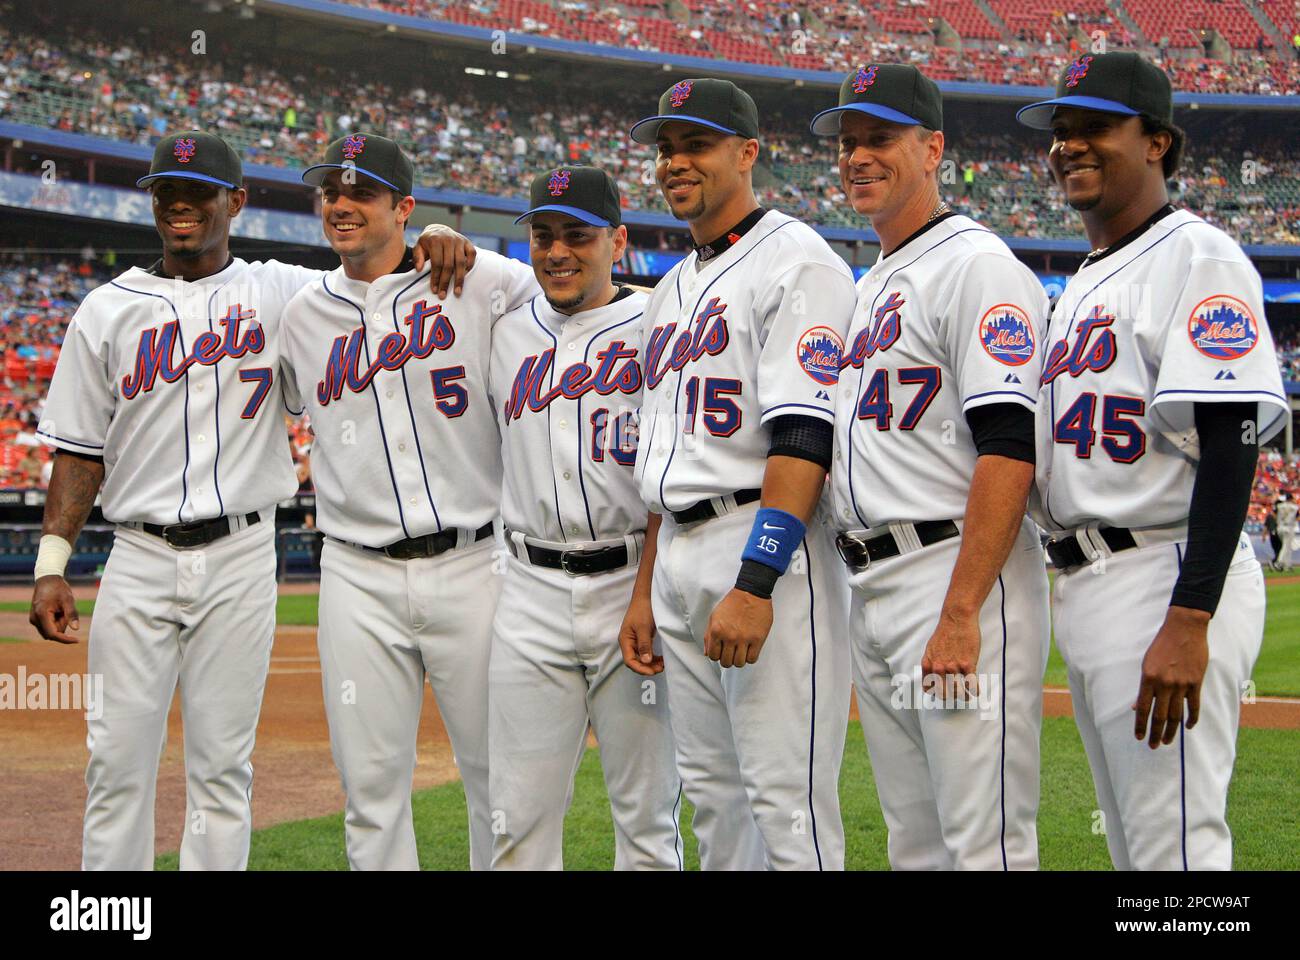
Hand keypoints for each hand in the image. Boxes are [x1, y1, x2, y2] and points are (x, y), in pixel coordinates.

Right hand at [30, 575, 80, 643]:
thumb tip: (76, 628)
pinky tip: (58, 610)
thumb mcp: (68, 600)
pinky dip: (56, 621)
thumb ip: (72, 614)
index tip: (77, 640)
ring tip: (61, 609)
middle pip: (53, 633)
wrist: (47, 580)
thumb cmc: (58, 588)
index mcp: (41, 614)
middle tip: (66, 611)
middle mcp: (34, 619)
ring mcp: (34, 620)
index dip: (65, 639)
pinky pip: (49, 626)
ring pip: (51, 630)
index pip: (53, 634)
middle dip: (63, 626)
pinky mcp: (36, 619)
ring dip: (60, 623)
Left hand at [412, 224, 475, 297]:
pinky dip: (469, 266)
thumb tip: (419, 269)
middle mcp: (448, 239)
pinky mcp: (467, 242)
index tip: (434, 290)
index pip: (436, 263)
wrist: (439, 229)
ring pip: (461, 263)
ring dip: (459, 279)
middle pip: (449, 265)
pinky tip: (465, 276)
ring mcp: (459, 240)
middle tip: (443, 295)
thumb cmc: (428, 243)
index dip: (435, 278)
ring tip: (457, 292)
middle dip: (446, 282)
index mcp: (435, 240)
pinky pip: (472, 255)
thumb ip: (417, 257)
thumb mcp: (418, 246)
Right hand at [618, 595, 662, 675]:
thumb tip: (646, 661)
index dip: (640, 668)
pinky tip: (660, 659)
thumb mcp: (644, 627)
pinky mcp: (642, 639)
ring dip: (650, 664)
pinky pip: (645, 652)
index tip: (652, 671)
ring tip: (662, 665)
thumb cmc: (643, 609)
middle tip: (660, 669)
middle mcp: (628, 642)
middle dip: (646, 667)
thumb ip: (644, 644)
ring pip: (641, 658)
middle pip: (635, 661)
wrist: (646, 596)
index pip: (629, 660)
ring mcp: (635, 641)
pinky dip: (652, 657)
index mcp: (625, 640)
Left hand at [703, 588, 773, 667]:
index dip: (717, 655)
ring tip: (740, 652)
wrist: (751, 592)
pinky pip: (752, 658)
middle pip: (726, 662)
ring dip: (739, 660)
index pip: (713, 656)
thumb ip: (708, 636)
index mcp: (717, 631)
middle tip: (731, 653)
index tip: (721, 652)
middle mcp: (730, 636)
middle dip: (727, 659)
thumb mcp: (714, 616)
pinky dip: (749, 658)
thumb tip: (707, 653)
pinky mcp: (758, 639)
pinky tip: (749, 650)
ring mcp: (744, 639)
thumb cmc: (732, 603)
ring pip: (739, 663)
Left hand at [920, 609, 980, 699]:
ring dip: (963, 696)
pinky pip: (971, 683)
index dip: (935, 693)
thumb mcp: (931, 648)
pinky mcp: (968, 663)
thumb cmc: (945, 632)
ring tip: (967, 696)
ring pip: (957, 690)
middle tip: (955, 696)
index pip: (928, 687)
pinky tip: (976, 692)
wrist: (957, 618)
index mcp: (929, 663)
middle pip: (942, 693)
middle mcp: (939, 667)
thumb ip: (931, 662)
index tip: (942, 693)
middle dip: (949, 697)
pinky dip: (974, 690)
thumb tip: (931, 675)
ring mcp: (953, 666)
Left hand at [1133, 606, 1209, 748]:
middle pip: (1160, 716)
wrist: (1184, 629)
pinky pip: (1194, 706)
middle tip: (1153, 746)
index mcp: (1148, 678)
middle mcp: (1164, 684)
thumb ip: (1143, 687)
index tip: (1138, 737)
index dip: (1140, 725)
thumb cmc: (1162, 646)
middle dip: (1155, 733)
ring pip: (1176, 714)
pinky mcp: (1196, 682)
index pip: (1143, 708)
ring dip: (1171, 731)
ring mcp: (1182, 684)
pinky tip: (1187, 728)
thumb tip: (1137, 707)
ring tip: (1167, 742)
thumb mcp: (1146, 664)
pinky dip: (1191, 719)